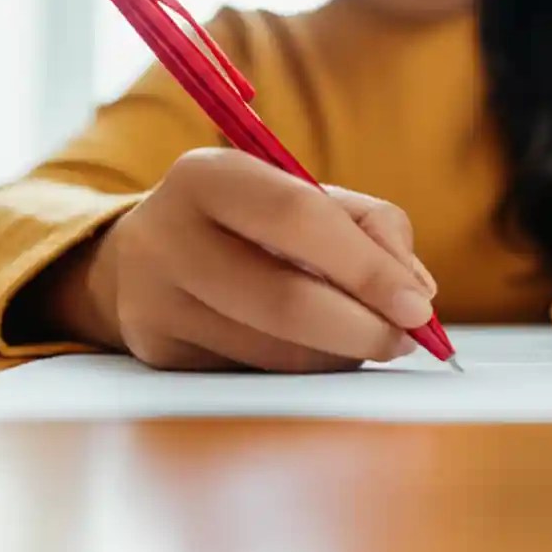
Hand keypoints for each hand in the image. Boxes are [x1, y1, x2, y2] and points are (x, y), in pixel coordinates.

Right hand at [59, 148, 436, 371]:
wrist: (132, 263)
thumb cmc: (240, 225)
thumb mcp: (296, 194)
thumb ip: (368, 224)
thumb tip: (416, 288)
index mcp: (206, 176)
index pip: (298, 218)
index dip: (367, 266)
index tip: (419, 305)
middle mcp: (167, 237)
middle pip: (284, 300)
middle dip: (362, 327)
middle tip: (407, 340)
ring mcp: (155, 303)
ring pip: (276, 352)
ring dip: (340, 354)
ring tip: (364, 338)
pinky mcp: (160, 356)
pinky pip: (256, 375)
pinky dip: (305, 370)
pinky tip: (315, 350)